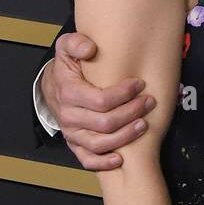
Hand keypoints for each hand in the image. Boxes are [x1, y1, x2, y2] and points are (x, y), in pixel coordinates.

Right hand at [42, 31, 155, 169]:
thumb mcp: (67, 47)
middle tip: (149, 103)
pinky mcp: (75, 145)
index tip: (139, 84)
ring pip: (99, 143)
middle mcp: (69, 116)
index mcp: (69, 92)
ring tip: (144, 125)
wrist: (54, 88)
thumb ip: (76, 42)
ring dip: (125, 137)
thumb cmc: (68, 67)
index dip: (123, 94)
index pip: (100, 100)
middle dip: (131, 113)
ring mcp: (72, 133)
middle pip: (104, 123)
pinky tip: (120, 158)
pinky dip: (103, 163)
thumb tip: (90, 49)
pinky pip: (87, 160)